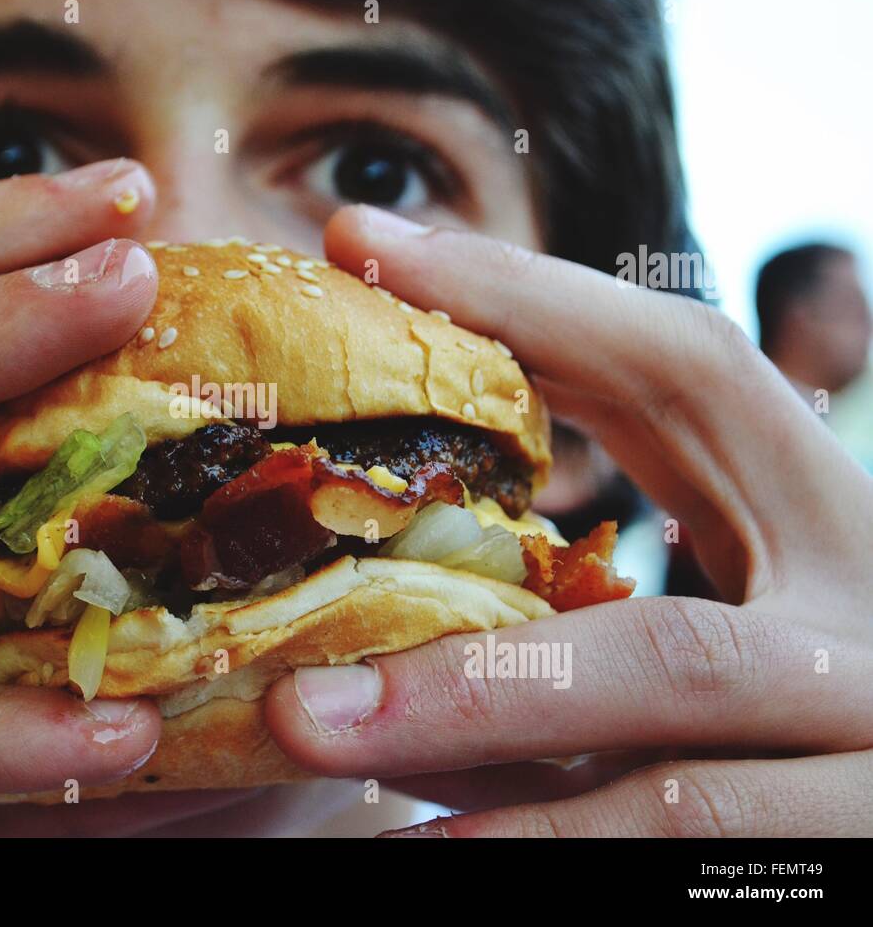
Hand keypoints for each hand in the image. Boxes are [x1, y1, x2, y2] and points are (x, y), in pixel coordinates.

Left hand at [262, 205, 872, 836]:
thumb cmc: (800, 684)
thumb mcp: (728, 590)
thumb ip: (588, 581)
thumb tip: (379, 574)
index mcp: (838, 527)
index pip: (693, 374)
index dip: (530, 304)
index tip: (365, 253)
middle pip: (675, 656)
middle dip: (475, 683)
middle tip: (302, 709)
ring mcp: (871, 780)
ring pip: (683, 808)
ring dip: (499, 807)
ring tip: (338, 789)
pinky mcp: (852, 862)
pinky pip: (687, 870)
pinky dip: (547, 853)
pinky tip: (433, 851)